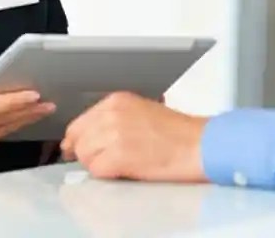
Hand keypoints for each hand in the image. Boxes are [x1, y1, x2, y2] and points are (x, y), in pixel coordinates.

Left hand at [60, 92, 207, 182]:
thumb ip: (114, 119)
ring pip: (85, 155)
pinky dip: (106, 174)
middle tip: (101, 162)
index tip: (76, 149)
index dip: (78, 140)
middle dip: (86, 153)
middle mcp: (111, 113)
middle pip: (78, 139)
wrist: (198, 144)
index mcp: (116, 101)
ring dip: (97, 164)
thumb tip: (91, 136)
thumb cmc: (178, 133)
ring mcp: (114, 134)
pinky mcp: (118, 155)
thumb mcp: (141, 111)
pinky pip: (96, 170)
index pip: (80, 122)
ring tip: (119, 165)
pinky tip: (123, 171)